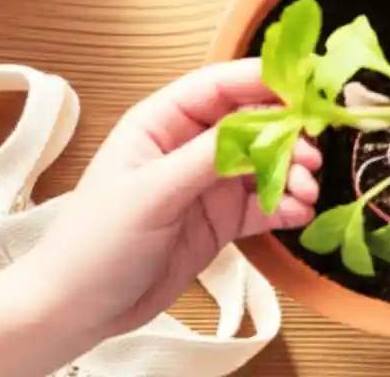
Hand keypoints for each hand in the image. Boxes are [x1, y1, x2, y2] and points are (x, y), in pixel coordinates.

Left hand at [23, 59, 320, 339]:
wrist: (78, 309)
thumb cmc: (94, 242)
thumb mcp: (150, 193)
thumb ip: (206, 158)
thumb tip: (259, 127)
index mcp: (161, 123)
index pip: (218, 87)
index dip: (262, 82)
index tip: (303, 90)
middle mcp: (187, 147)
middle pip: (251, 124)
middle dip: (286, 135)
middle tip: (311, 154)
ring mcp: (206, 185)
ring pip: (263, 165)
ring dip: (291, 173)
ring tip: (307, 191)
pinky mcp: (218, 222)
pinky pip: (262, 205)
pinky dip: (285, 205)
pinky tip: (299, 212)